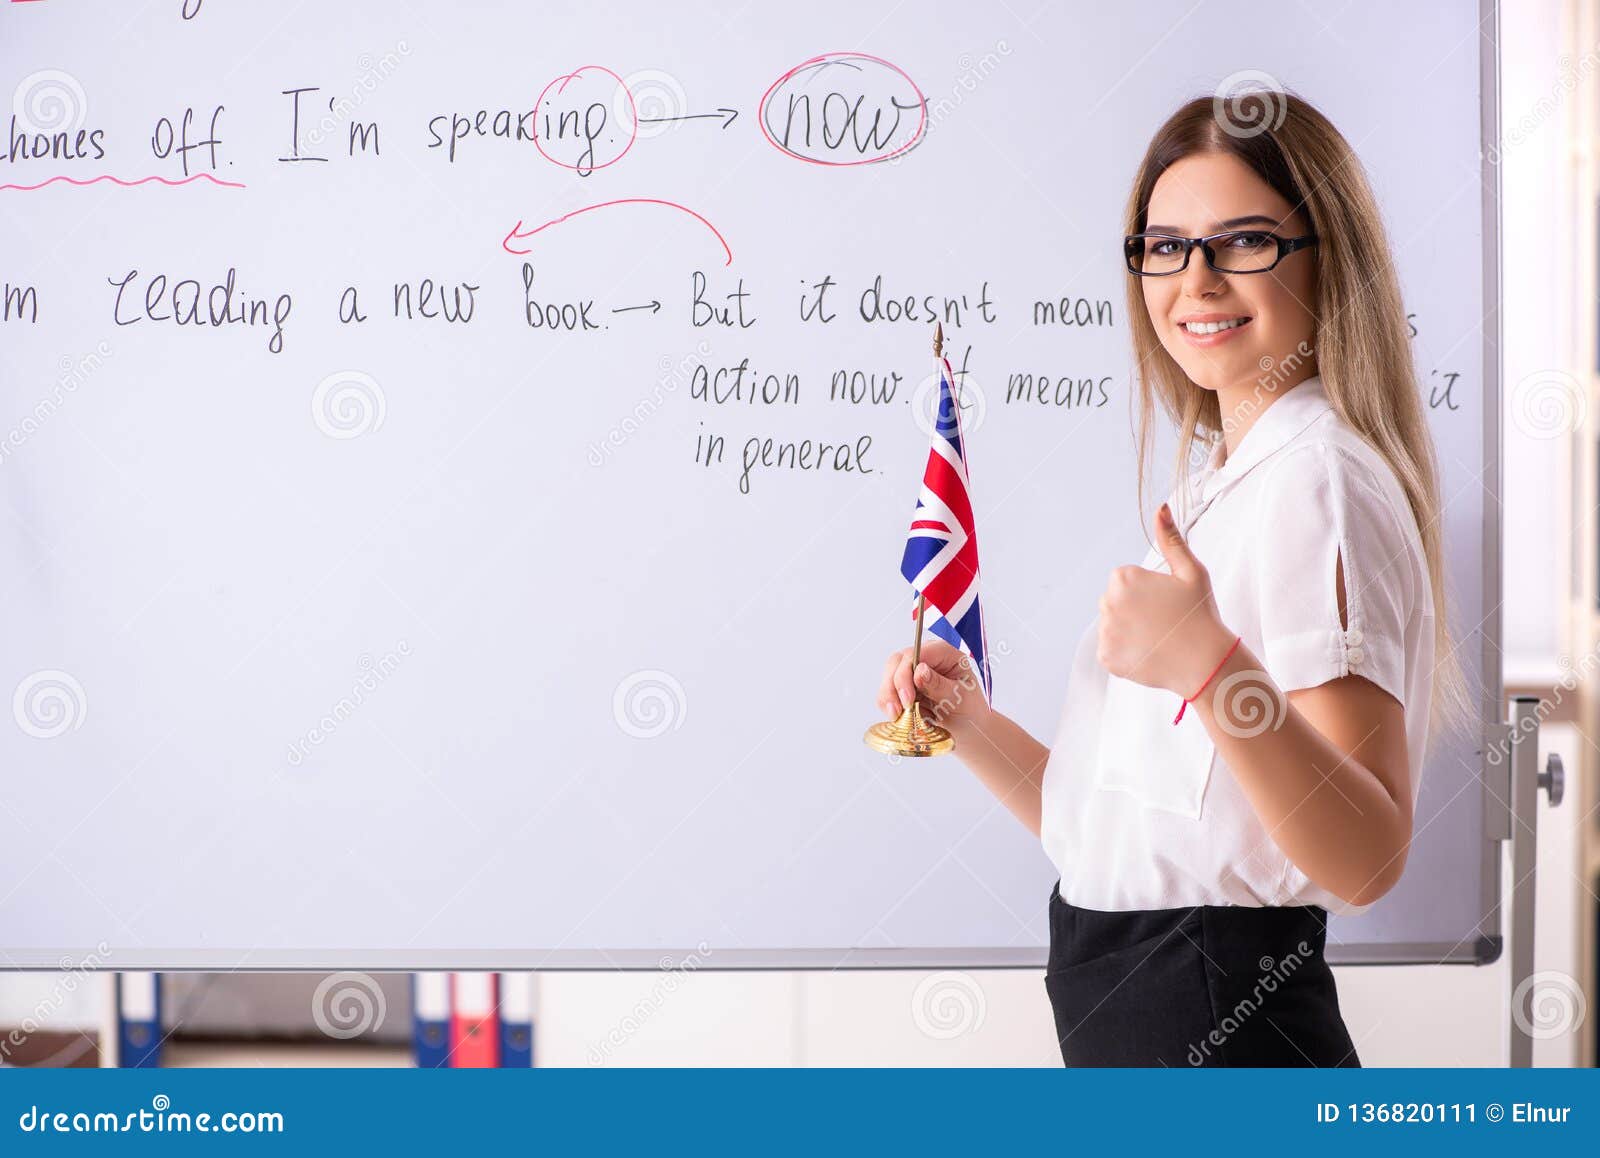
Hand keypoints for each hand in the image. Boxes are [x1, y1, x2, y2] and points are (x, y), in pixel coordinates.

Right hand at [876, 637, 990, 731]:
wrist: (968, 729)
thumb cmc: (970, 711)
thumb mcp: (960, 698)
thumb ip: (939, 684)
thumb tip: (919, 671)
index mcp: (945, 653)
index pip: (917, 653)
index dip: (906, 673)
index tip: (908, 698)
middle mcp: (927, 658)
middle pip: (898, 661)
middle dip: (894, 685)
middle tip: (899, 709)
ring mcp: (913, 671)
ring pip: (889, 675)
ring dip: (888, 696)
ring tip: (895, 715)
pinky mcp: (904, 687)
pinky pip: (888, 691)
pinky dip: (888, 704)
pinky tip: (896, 716)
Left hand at [1097, 502, 1234, 696]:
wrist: (1205, 662)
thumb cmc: (1199, 614)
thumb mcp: (1191, 571)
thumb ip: (1171, 539)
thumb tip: (1160, 507)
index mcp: (1122, 578)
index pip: (1124, 580)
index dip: (1147, 590)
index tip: (1165, 601)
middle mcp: (1106, 603)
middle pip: (1115, 601)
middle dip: (1134, 608)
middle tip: (1163, 620)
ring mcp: (1105, 632)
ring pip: (1113, 625)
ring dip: (1128, 630)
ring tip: (1157, 637)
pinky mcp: (1106, 657)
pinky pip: (1111, 649)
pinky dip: (1126, 652)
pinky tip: (1149, 651)